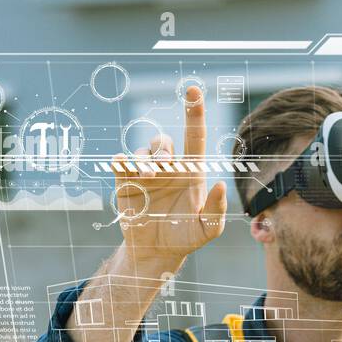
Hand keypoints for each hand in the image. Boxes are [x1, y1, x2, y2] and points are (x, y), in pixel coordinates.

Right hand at [110, 85, 227, 267]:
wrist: (156, 252)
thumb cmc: (186, 237)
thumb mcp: (207, 229)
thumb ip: (216, 210)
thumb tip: (221, 186)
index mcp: (191, 172)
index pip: (194, 136)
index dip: (194, 113)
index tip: (193, 89)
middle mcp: (168, 168)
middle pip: (163, 142)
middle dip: (162, 149)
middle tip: (164, 167)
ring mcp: (145, 174)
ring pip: (141, 150)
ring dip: (144, 159)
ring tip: (147, 177)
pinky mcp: (125, 182)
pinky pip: (120, 162)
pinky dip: (121, 161)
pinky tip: (125, 167)